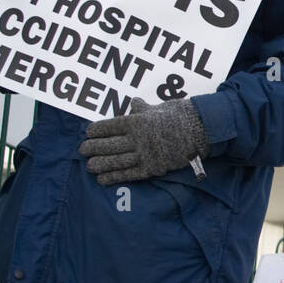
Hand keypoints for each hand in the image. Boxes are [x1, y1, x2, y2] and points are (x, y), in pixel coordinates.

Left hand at [79, 98, 209, 185]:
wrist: (200, 131)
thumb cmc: (179, 115)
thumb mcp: (158, 108)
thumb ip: (142, 108)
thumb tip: (133, 103)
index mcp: (136, 121)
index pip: (108, 127)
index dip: (96, 131)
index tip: (88, 133)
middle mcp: (136, 138)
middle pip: (108, 145)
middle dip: (92, 148)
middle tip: (83, 150)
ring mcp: (144, 154)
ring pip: (115, 161)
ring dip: (99, 164)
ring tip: (89, 166)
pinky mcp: (152, 168)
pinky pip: (128, 174)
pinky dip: (114, 177)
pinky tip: (102, 179)